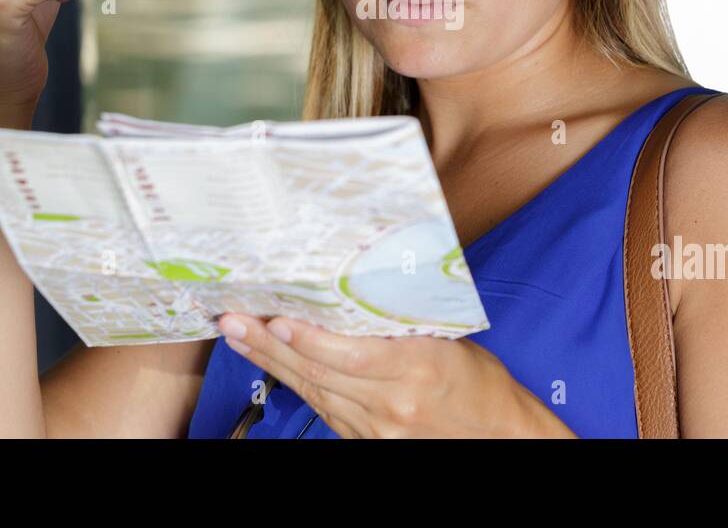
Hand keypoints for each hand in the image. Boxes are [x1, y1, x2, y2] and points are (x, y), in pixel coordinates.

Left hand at [216, 313, 575, 437]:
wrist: (495, 436)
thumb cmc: (477, 381)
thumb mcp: (448, 340)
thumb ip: (401, 322)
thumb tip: (354, 288)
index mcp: (418, 368)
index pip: (354, 355)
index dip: (311, 339)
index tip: (277, 317)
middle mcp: (391, 402)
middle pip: (320, 372)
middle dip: (270, 344)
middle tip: (232, 318)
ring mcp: (374, 427)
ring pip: (312, 390)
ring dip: (270, 361)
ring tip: (238, 333)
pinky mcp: (364, 439)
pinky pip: (322, 406)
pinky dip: (294, 381)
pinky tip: (271, 361)